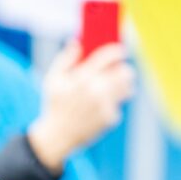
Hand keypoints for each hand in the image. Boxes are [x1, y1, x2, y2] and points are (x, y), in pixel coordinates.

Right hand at [26, 41, 134, 172]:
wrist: (58, 136)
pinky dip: (113, 103)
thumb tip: (77, 43)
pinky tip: (102, 106)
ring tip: (118, 85)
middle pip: (124, 72)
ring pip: (127, 87)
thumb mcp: (53, 80)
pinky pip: (118, 104)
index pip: (108, 57)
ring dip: (125, 84)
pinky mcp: (109, 118)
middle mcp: (96, 90)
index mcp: (82, 78)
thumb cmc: (55, 105)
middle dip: (124, 69)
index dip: (117, 51)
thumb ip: (65, 60)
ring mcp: (104, 105)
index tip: (121, 50)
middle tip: (121, 69)